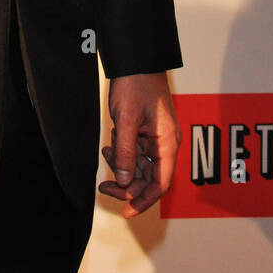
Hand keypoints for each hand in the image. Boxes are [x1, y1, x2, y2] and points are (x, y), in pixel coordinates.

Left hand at [98, 72, 180, 218]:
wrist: (136, 59)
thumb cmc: (136, 84)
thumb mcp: (126, 120)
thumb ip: (125, 152)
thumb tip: (124, 180)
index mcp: (167, 143)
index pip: (160, 184)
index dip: (143, 201)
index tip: (126, 213)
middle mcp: (166, 144)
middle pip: (150, 178)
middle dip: (127, 184)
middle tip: (104, 186)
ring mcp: (157, 138)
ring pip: (141, 166)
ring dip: (123, 166)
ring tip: (105, 153)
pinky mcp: (148, 131)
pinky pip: (137, 152)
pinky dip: (122, 153)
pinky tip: (109, 144)